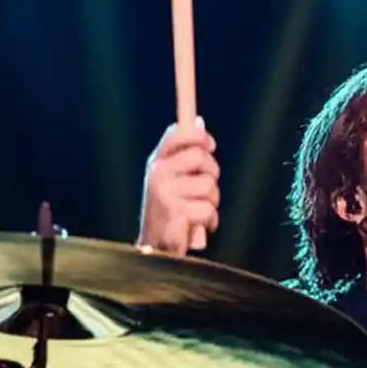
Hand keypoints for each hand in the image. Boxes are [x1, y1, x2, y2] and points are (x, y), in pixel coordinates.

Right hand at [137, 119, 219, 254]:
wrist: (154, 245)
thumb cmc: (168, 209)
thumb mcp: (171, 177)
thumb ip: (185, 153)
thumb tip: (198, 122)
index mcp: (157, 161)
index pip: (177, 133)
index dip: (199, 135)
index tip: (209, 144)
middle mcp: (158, 173)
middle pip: (200, 157)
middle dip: (211, 174)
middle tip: (205, 189)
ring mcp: (166, 192)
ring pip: (209, 185)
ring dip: (211, 201)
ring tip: (198, 210)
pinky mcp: (176, 211)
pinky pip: (208, 208)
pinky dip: (209, 220)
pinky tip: (198, 224)